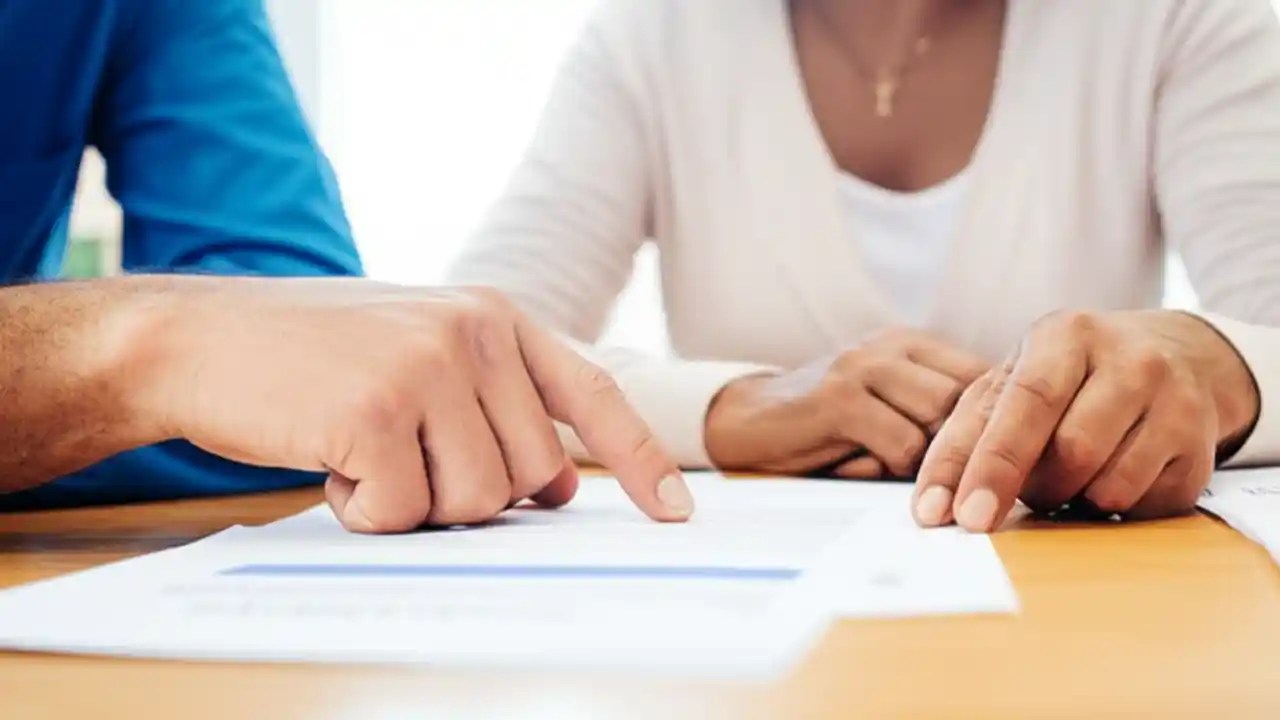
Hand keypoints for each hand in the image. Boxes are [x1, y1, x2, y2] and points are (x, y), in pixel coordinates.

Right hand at [134, 278, 692, 531]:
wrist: (199, 336)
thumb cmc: (315, 359)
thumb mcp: (421, 357)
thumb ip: (494, 407)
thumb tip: (557, 485)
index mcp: (495, 317)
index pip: (593, 395)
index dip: (639, 459)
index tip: (674, 513)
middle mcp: (472, 330)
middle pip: (528, 474)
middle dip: (466, 493)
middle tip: (401, 458)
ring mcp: (425, 364)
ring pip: (473, 502)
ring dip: (411, 502)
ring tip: (361, 451)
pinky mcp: (373, 407)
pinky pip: (400, 511)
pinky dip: (361, 510)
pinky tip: (327, 460)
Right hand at [704, 329, 988, 476]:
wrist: (744, 419)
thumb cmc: (824, 426)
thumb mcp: (885, 407)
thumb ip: (930, 414)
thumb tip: (1000, 451)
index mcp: (910, 345)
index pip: (982, 376)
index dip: (997, 422)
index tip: (1000, 461)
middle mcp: (891, 347)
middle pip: (968, 395)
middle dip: (970, 444)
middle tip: (964, 482)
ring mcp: (862, 367)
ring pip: (940, 418)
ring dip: (934, 460)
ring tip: (916, 483)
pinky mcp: (838, 399)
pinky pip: (900, 444)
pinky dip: (895, 471)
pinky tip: (865, 471)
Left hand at [913, 311, 1259, 531]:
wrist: (1166, 359)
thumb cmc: (1063, 381)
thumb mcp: (1006, 387)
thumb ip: (962, 441)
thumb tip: (931, 511)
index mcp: (1065, 335)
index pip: (1025, 404)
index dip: (992, 465)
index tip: (964, 517)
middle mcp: (1130, 359)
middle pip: (1070, 453)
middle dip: (1036, 486)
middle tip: (1029, 485)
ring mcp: (1177, 402)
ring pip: (1108, 487)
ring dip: (1073, 500)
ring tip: (1071, 474)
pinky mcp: (1200, 449)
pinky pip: (1145, 506)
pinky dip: (1114, 508)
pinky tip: (1111, 476)